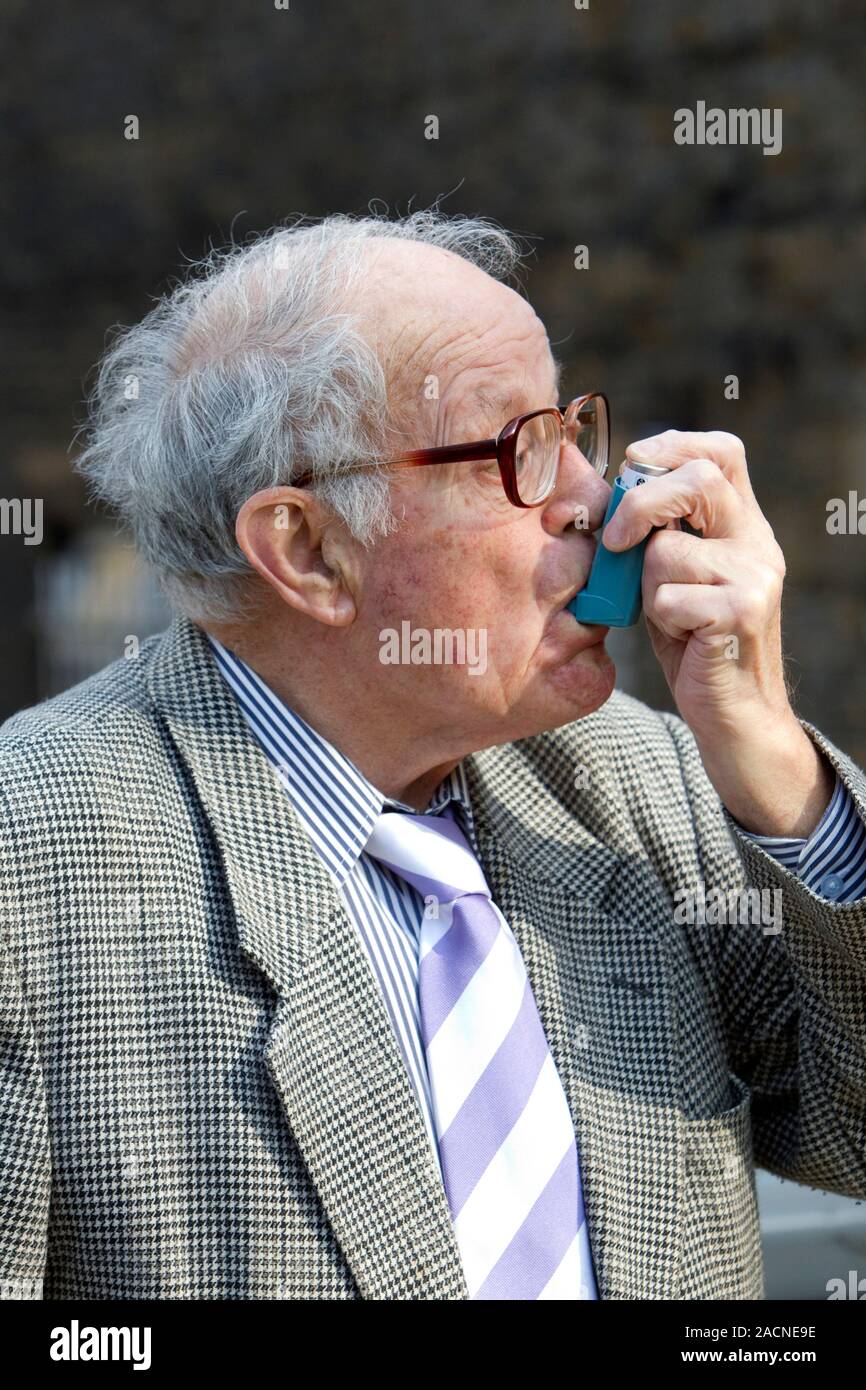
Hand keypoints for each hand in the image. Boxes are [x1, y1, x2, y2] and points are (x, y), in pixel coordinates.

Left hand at [602, 430, 833, 835]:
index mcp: (742, 525)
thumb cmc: (693, 644)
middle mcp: (757, 542)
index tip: (633, 465)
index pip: (722, 452)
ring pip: (669, 548)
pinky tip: (682, 639)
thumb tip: (608, 490)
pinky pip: (669, 596)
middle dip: (641, 503)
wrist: (735, 714)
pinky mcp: (742, 612)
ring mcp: (755, 576)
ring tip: (669, 614)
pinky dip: (659, 620)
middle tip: (617, 541)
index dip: (674, 445)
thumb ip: (658, 534)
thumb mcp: (674, 577)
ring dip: (648, 584)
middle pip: (699, 478)